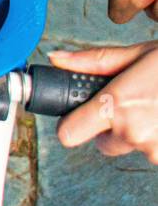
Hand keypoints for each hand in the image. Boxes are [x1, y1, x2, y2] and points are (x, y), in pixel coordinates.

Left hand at [54, 41, 157, 163]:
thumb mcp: (140, 54)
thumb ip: (95, 60)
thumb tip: (57, 58)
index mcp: (116, 105)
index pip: (68, 134)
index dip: (72, 124)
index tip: (80, 117)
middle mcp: (134, 133)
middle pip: (105, 145)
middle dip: (115, 130)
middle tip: (137, 107)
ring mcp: (157, 151)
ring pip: (137, 149)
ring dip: (146, 135)